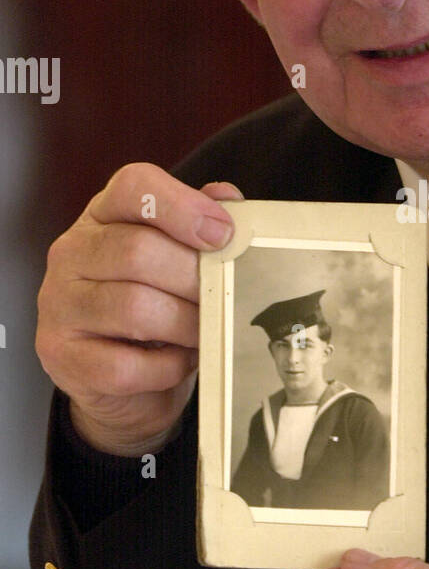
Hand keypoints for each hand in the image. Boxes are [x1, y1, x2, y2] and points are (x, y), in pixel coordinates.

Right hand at [36, 162, 242, 455]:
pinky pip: (125, 364)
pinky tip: (177, 361)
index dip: (182, 206)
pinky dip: (165, 367)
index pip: (133, 187)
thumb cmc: (157, 307)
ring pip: (133, 307)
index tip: (223, 234)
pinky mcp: (62, 356)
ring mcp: (59, 305)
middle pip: (138, 250)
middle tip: (224, 297)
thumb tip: (228, 198)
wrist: (124, 381)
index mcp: (104, 216)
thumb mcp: (178, 259)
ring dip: (185, 324)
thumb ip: (200, 226)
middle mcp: (72, 253)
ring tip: (205, 331)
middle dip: (194, 278)